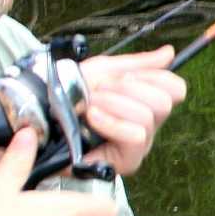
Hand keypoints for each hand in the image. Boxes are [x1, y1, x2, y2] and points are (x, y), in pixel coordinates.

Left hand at [79, 46, 188, 175]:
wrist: (39, 113)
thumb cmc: (68, 94)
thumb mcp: (103, 70)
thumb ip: (137, 64)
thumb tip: (169, 52)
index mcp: (145, 103)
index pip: (175, 89)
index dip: (154, 77)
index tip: (123, 76)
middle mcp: (147, 127)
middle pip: (163, 103)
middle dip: (128, 89)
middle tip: (100, 89)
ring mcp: (137, 147)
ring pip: (147, 119)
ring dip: (115, 104)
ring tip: (90, 104)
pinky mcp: (124, 163)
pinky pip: (134, 136)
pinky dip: (112, 122)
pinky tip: (91, 117)